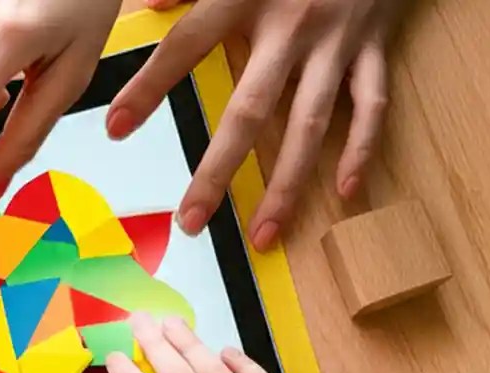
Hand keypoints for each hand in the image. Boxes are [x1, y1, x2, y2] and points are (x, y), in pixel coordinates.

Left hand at [109, 0, 403, 248]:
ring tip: (264, 233)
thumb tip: (148, 2)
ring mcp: (334, 44)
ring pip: (308, 125)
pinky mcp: (373, 50)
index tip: (116, 129)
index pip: (185, 47)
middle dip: (217, 171)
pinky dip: (361, 150)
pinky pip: (369, 108)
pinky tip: (344, 192)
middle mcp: (290, 28)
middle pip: (248, 111)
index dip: (149, 88)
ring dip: (286, 185)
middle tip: (192, 221)